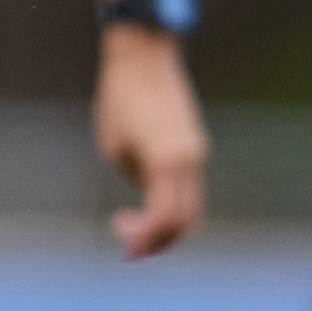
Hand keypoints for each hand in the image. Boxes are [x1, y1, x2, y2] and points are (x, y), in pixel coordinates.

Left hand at [96, 24, 206, 259]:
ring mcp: (197, 153)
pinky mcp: (195, 146)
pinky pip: (191, 188)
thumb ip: (135, 178)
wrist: (143, 60)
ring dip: (169, 227)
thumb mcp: (114, 148)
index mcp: (167, 162)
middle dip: (159, 241)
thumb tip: (150, 199)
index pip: (163, 218)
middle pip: (185, 221)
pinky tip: (150, 209)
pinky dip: (175, 206)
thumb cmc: (120, 101)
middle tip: (130, 250)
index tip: (120, 236)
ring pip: (193, 207)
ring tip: (138, 234)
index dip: (143, 237)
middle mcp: (190, 161)